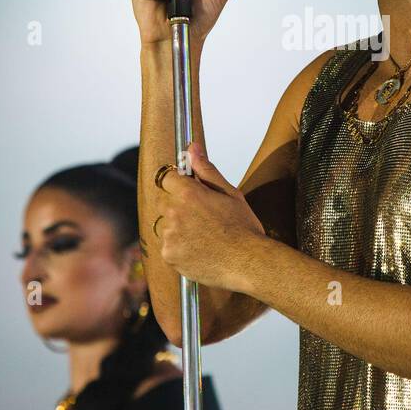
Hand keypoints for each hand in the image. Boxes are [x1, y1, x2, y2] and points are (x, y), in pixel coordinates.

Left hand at [151, 141, 266, 291]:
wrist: (248, 262)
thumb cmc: (243, 227)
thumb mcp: (230, 193)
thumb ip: (206, 170)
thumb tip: (192, 147)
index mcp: (189, 194)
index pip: (166, 177)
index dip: (176, 183)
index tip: (185, 190)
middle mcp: (174, 213)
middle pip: (162, 202)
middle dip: (176, 205)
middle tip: (200, 217)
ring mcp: (170, 235)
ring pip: (165, 226)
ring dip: (178, 228)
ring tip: (203, 236)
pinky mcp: (169, 255)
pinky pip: (168, 247)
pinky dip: (179, 248)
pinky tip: (199, 249)